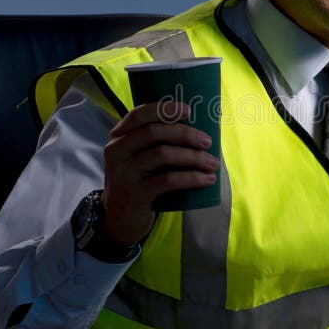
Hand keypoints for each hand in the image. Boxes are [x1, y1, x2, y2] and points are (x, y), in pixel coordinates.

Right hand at [101, 101, 218, 243]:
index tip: (189, 110)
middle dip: (185, 134)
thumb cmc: (140, 180)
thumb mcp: (139, 157)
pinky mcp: (135, 193)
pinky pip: (168, 180)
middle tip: (207, 141)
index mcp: (118, 137)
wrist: (121, 218)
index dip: (164, 109)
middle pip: (153, 133)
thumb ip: (155, 142)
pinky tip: (207, 179)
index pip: (139, 114)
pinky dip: (192, 178)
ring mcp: (124, 173)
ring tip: (213, 163)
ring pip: (162, 155)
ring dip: (193, 157)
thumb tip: (198, 128)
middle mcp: (116, 151)